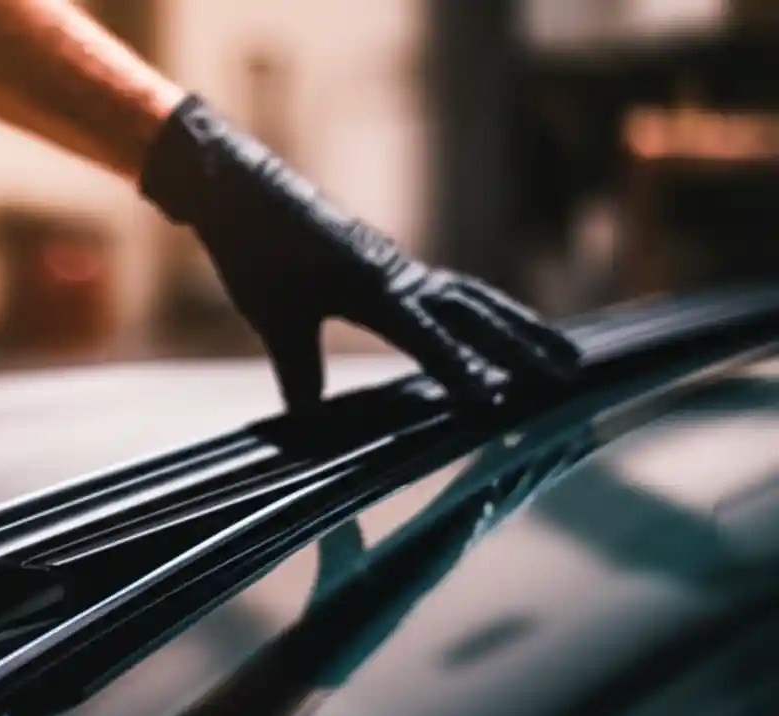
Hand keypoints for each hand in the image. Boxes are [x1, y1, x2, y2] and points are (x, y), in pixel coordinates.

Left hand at [141, 95, 580, 409]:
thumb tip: (314, 433)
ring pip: (471, 298)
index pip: (429, 336)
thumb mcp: (275, 317)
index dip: (461, 370)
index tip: (495, 403)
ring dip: (517, 325)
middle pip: (474, 312)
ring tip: (562, 353)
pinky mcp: (387, 264)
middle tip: (571, 376)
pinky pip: (449, 291)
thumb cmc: (256, 248)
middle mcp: (397, 273)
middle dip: (522, 345)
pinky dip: (482, 311)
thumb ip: (301, 373)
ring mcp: (397, 266)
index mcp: (372, 286)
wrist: (238, 188)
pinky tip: (492, 328)